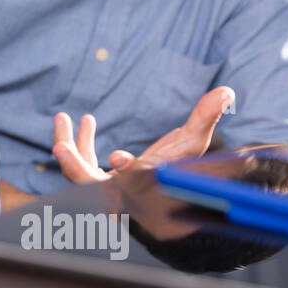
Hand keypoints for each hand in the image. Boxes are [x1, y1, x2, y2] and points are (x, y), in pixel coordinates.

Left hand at [52, 86, 233, 183]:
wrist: (167, 186)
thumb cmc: (181, 166)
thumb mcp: (192, 142)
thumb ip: (205, 118)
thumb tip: (226, 92)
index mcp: (145, 190)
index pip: (132, 187)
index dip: (126, 173)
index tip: (117, 158)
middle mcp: (122, 195)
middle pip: (91, 188)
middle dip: (75, 168)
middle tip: (61, 148)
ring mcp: (105, 191)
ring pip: (78, 174)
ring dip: (68, 147)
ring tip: (62, 117)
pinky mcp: (96, 182)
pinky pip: (81, 163)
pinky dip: (79, 144)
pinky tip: (84, 120)